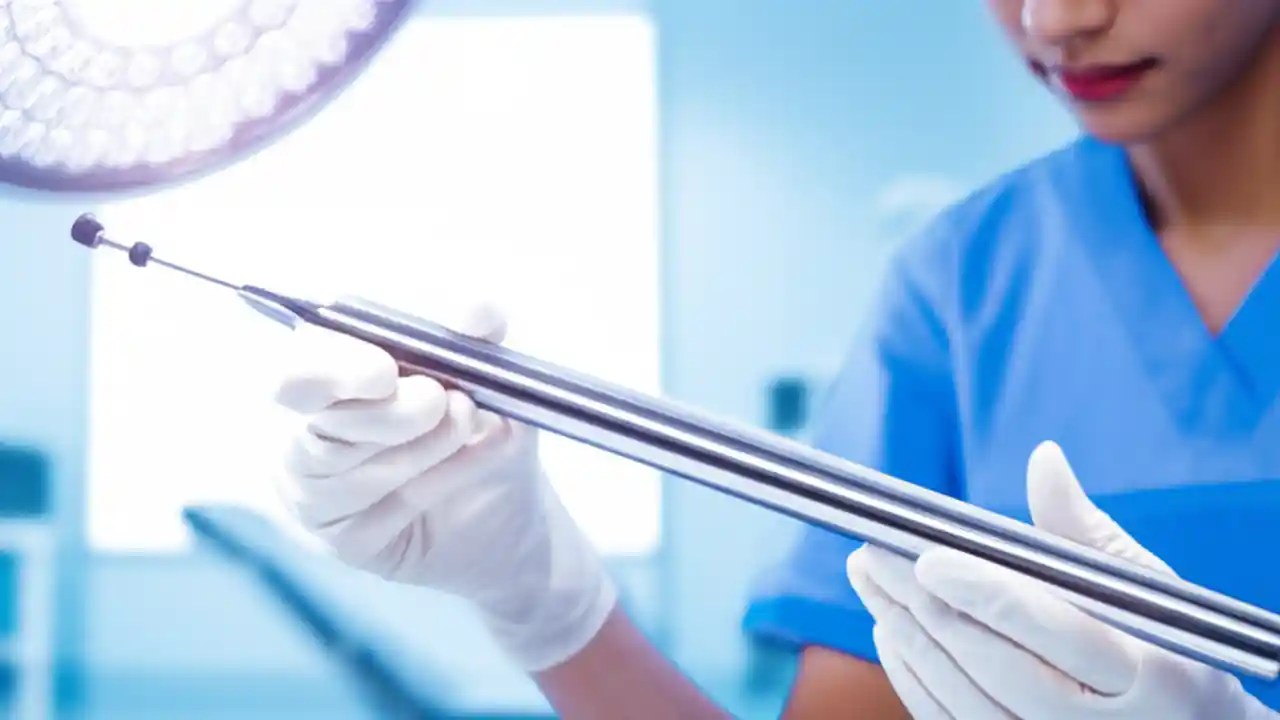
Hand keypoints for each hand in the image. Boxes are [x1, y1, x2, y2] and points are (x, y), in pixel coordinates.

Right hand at [272, 303, 616, 671]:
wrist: (514, 513)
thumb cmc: (484, 432)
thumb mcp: (491, 380)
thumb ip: (476, 341)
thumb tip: (477, 313)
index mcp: (329, 378)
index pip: (299, 370)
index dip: (331, 368)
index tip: (383, 372)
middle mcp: (310, 434)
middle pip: (321, 423)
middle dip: (388, 414)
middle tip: (442, 401)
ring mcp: (319, 493)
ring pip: (350, 469)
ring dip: (422, 445)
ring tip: (472, 426)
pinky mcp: (345, 540)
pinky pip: (380, 510)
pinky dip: (436, 481)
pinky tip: (474, 465)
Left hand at [847, 441, 1275, 718]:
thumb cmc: (1172, 650)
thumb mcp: (1148, 591)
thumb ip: (1087, 532)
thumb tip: (1044, 459)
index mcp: (1149, 672)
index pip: (1048, 625)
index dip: (981, 590)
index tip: (926, 555)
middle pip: (991, 660)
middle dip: (921, 603)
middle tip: (873, 554)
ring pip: (961, 697)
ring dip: (905, 634)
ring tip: (869, 582)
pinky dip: (914, 678)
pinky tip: (889, 632)